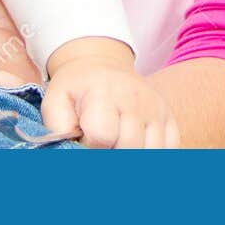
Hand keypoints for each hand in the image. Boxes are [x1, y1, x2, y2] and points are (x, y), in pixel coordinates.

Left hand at [40, 38, 178, 148]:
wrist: (101, 67)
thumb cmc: (77, 90)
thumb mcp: (55, 102)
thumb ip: (58, 128)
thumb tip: (71, 152)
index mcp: (104, 91)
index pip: (103, 136)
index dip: (90, 147)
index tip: (84, 140)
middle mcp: (135, 97)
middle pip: (129, 147)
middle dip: (111, 154)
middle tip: (100, 145)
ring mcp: (156, 107)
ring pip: (151, 152)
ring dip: (132, 158)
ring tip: (116, 146)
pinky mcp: (169, 118)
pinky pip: (169, 150)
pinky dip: (152, 156)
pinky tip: (135, 148)